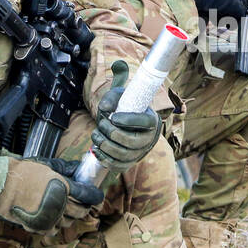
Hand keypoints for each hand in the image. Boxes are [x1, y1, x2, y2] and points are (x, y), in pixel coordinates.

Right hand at [0, 154, 103, 232]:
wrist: (0, 185)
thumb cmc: (22, 172)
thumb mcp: (47, 165)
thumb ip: (65, 169)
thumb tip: (78, 170)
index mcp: (63, 186)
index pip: (88, 195)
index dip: (95, 196)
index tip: (96, 195)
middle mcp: (60, 203)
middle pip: (82, 211)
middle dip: (85, 207)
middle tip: (83, 203)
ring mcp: (50, 217)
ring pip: (69, 222)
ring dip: (70, 216)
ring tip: (65, 210)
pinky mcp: (39, 226)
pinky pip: (54, 230)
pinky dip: (56, 225)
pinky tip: (53, 218)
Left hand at [92, 60, 162, 175]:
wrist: (124, 127)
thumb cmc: (123, 109)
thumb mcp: (121, 95)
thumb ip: (116, 87)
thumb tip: (112, 82)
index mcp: (151, 121)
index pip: (143, 122)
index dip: (128, 120)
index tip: (112, 116)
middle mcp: (148, 139)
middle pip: (130, 141)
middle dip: (110, 132)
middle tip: (101, 124)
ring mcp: (138, 154)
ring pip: (121, 154)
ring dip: (104, 144)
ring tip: (96, 134)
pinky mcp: (127, 164)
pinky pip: (116, 165)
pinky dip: (103, 157)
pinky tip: (97, 148)